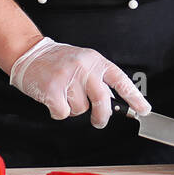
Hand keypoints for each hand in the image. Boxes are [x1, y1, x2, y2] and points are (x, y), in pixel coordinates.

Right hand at [9, 37, 150, 127]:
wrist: (29, 53)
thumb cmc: (57, 60)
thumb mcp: (83, 61)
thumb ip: (98, 78)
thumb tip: (114, 101)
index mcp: (95, 61)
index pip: (121, 80)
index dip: (135, 97)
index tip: (144, 110)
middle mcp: (84, 68)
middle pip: (103, 100)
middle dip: (102, 116)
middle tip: (99, 121)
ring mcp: (68, 77)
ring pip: (80, 109)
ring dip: (72, 109)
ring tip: (63, 95)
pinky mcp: (52, 89)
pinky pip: (63, 113)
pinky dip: (58, 112)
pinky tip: (52, 100)